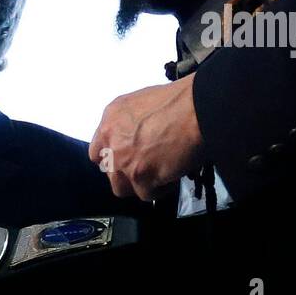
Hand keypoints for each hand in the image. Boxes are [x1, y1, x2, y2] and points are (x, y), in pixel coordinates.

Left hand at [89, 76, 204, 200]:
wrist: (198, 109)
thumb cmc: (180, 100)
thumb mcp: (143, 102)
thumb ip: (131, 124)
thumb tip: (136, 139)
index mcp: (111, 119)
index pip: (98, 150)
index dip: (113, 157)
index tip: (126, 160)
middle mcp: (111, 140)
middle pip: (108, 170)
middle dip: (126, 173)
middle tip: (145, 168)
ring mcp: (123, 160)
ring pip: (121, 187)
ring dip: (139, 184)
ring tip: (159, 175)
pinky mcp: (140, 176)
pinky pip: (146, 193)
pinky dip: (160, 188)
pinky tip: (172, 177)